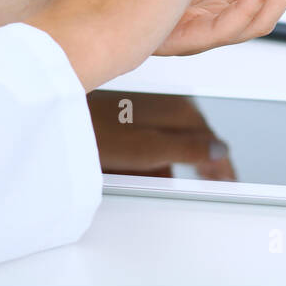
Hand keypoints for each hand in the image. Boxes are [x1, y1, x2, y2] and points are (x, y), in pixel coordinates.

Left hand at [88, 91, 235, 180]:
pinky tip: (158, 170)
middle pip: (195, 135)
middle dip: (207, 158)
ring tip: (194, 177)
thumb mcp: (148, 148)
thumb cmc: (96, 130)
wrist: (56, 117)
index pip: (210, 138)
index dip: (221, 162)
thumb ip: (186, 150)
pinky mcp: (126, 117)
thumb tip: (219, 152)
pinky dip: (162, 155)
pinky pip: (155, 137)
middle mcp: (162, 106)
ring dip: (186, 156)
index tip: (228, 180)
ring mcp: (143, 111)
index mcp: (175, 110)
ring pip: (175, 136)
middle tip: (217, 180)